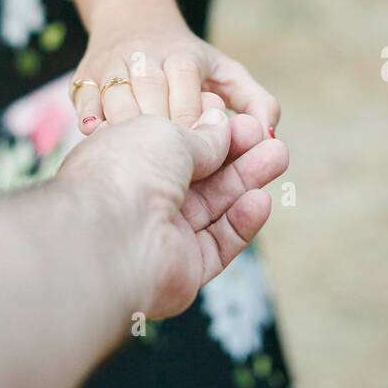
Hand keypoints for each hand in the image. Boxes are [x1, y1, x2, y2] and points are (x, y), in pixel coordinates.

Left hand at [58, 94, 289, 319]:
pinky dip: (241, 222)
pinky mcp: (184, 269)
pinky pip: (219, 242)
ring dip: (247, 182)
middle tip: (271, 140)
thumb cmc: (127, 170)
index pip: (176, 145)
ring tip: (278, 156)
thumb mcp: (167, 132)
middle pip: (201, 176)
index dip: (212, 132)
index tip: (244, 119)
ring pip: (215, 206)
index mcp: (127, 160)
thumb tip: (221, 124)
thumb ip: (201, 135)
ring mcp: (163, 235)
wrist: (108, 237)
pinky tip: (261, 200)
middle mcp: (143, 197)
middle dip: (238, 155)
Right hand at [70, 15, 279, 135]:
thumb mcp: (227, 73)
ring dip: (124, 127)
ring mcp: (110, 65)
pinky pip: (84, 100)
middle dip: (157, 125)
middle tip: (166, 161)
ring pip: (114, 96)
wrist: (133, 21)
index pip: (185, 80)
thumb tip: (271, 136)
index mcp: (182, 54)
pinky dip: (90, 119)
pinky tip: (98, 138)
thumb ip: (257, 102)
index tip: (194, 146)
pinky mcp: (84, 77)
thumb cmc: (190, 62)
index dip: (189, 113)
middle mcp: (143, 55)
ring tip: (136, 156)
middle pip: (148, 89)